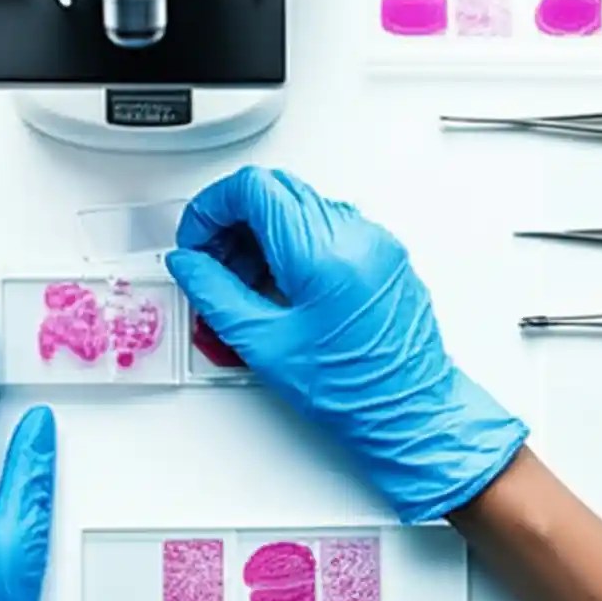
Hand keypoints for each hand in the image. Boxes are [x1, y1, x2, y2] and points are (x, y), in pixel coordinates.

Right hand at [166, 167, 527, 522]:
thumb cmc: (354, 392)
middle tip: (213, 262)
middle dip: (232, 220)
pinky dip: (291, 243)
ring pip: (299, 205)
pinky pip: (326, 225)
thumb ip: (215, 295)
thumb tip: (189, 265)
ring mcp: (374, 241)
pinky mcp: (382, 253)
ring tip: (244, 282)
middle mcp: (355, 236)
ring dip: (261, 233)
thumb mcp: (265, 345)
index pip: (254, 188)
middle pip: (275, 191)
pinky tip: (279, 285)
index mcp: (324, 254)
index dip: (212, 206)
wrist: (412, 412)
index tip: (197, 237)